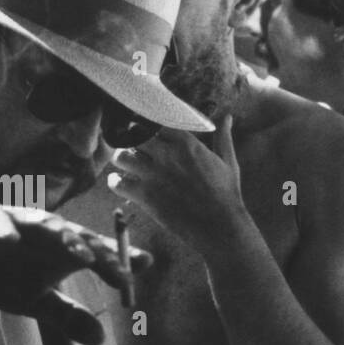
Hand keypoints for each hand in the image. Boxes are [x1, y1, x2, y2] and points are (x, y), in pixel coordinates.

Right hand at [0, 201, 150, 344]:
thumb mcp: (34, 301)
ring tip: (81, 252)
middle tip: (119, 267)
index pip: (95, 252)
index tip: (146, 263)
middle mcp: (42, 230)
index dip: (118, 258)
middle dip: (98, 250)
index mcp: (59, 248)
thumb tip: (101, 339)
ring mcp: (13, 221)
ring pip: (41, 225)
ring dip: (61, 236)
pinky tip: (8, 241)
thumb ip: (66, 316)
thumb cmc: (0, 271)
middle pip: (75, 236)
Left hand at [108, 116, 244, 251]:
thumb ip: (223, 137)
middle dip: (130, 140)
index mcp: (186, 142)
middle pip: (133, 135)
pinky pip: (116, 183)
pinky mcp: (145, 196)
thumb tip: (228, 118)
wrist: (220, 227)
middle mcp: (167, 154)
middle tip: (132, 147)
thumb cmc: (226, 195)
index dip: (147, 126)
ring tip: (127, 166)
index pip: (154, 121)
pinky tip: (122, 184)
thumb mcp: (228, 162)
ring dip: (121, 159)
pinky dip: (115, 182)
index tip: (146, 132)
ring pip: (121, 156)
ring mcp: (154, 175)